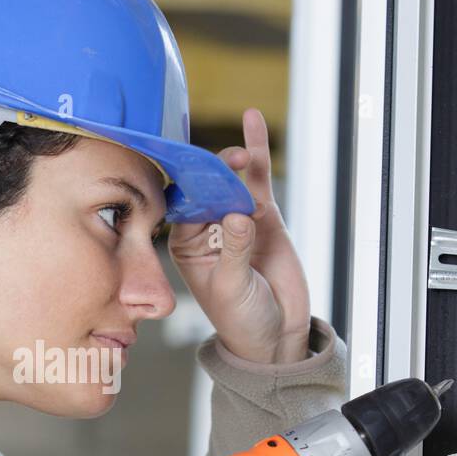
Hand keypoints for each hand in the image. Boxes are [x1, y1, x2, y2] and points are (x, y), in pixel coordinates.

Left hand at [168, 107, 312, 364]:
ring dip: (232, 161)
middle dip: (210, 170)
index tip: (185, 164)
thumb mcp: (233, 288)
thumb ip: (235, 252)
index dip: (183, 185)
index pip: (180, 206)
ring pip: (229, 179)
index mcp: (184, 245)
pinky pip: (257, 179)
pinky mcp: (263, 215)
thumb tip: (240, 215)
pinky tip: (253, 121)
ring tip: (240, 155)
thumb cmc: (242, 319)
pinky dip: (257, 151)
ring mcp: (234, 218)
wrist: (276, 334)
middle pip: (204, 186)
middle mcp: (206, 227)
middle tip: (223, 163)